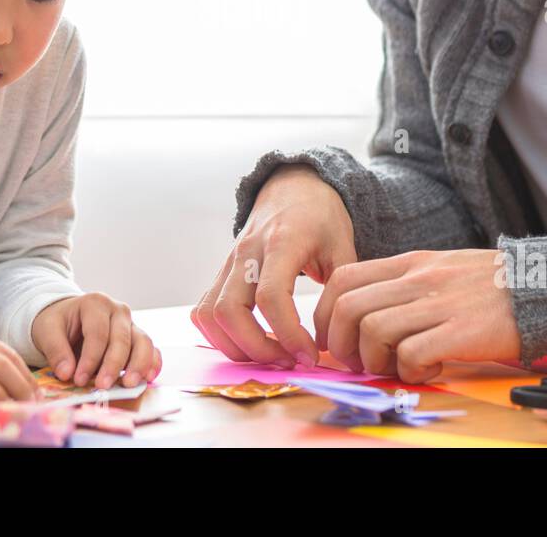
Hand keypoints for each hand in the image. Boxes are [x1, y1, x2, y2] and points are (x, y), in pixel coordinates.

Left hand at [31, 293, 160, 389]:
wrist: (67, 317)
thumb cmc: (58, 323)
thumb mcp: (47, 331)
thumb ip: (56, 351)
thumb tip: (67, 374)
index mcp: (95, 303)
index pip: (97, 333)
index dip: (90, 358)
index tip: (79, 379)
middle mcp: (117, 310)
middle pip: (122, 338)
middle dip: (113, 364)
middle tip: (102, 386)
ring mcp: (131, 324)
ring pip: (143, 342)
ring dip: (138, 365)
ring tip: (128, 384)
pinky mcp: (138, 338)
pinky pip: (151, 349)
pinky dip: (152, 363)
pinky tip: (148, 378)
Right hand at [191, 164, 357, 368]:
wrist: (293, 186)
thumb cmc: (321, 217)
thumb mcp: (343, 246)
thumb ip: (339, 291)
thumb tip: (328, 341)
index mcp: (282, 242)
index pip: (271, 297)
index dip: (288, 334)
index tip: (309, 355)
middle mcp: (247, 252)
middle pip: (229, 311)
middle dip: (256, 348)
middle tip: (288, 360)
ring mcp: (229, 261)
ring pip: (209, 315)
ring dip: (235, 346)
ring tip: (269, 355)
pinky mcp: (221, 272)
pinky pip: (203, 311)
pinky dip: (219, 336)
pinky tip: (248, 343)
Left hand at [313, 249, 520, 383]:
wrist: (545, 285)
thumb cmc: (491, 285)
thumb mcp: (441, 268)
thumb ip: (404, 284)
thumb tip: (364, 315)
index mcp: (411, 262)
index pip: (343, 279)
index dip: (324, 314)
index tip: (332, 339)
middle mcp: (420, 278)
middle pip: (348, 308)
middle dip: (341, 344)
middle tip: (359, 362)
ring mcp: (440, 303)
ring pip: (373, 331)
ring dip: (375, 360)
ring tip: (398, 366)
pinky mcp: (462, 331)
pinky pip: (412, 353)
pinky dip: (410, 370)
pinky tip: (428, 369)